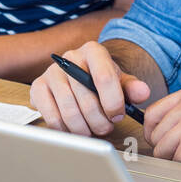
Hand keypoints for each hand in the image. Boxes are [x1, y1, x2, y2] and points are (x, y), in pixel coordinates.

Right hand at [29, 41, 150, 136]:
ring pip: (68, 110)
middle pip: (86, 98)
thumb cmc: (99, 81)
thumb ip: (131, 88)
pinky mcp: (37, 88)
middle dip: (100, 121)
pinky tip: (74, 129)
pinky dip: (65, 129)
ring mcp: (51, 72)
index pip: (104, 77)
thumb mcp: (119, 81)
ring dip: (83, 128)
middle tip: (106, 128)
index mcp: (93, 51)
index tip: (117, 116)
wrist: (76, 76)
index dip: (113, 102)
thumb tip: (143, 93)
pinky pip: (50, 116)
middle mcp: (70, 58)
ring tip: (92, 131)